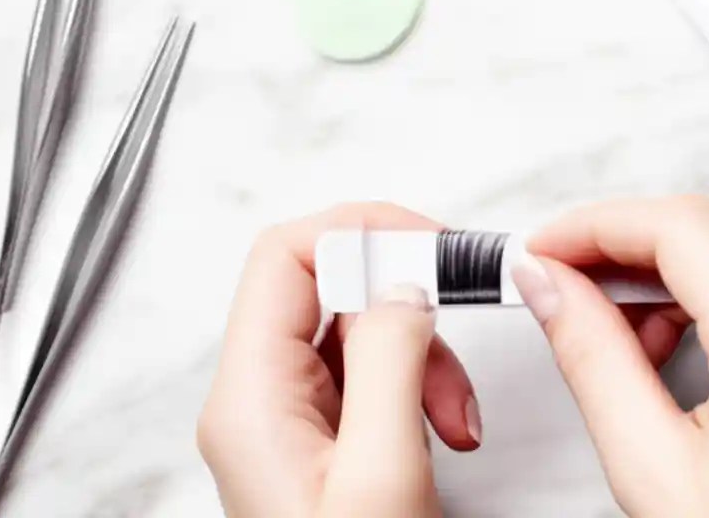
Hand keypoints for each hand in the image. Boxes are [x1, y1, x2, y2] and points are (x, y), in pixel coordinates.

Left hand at [197, 203, 480, 517]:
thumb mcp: (381, 474)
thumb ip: (389, 365)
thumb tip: (403, 287)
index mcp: (250, 400)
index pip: (284, 258)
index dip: (361, 235)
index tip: (431, 247)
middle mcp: (258, 405)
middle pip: (332, 294)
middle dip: (409, 311)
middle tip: (458, 324)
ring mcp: (290, 426)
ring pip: (362, 337)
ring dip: (426, 361)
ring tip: (455, 418)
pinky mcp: (325, 446)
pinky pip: (375, 382)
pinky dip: (422, 393)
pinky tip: (444, 433)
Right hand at [514, 196, 708, 517]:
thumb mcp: (657, 475)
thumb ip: (594, 360)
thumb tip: (549, 283)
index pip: (681, 227)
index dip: (595, 226)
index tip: (540, 251)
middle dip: (627, 243)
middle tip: (562, 283)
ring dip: (673, 270)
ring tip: (618, 333)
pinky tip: (677, 346)